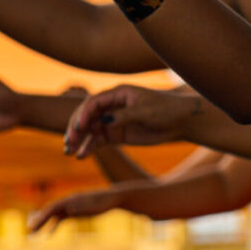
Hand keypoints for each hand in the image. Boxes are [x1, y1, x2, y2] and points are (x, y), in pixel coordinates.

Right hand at [28, 189, 116, 233]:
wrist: (113, 198)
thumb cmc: (104, 202)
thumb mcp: (93, 205)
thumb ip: (81, 207)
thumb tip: (69, 209)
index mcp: (71, 200)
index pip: (52, 208)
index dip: (42, 217)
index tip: (35, 225)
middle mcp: (68, 203)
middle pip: (49, 212)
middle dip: (38, 222)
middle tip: (29, 233)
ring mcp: (70, 208)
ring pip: (53, 217)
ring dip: (43, 225)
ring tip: (34, 235)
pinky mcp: (75, 213)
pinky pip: (61, 220)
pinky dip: (54, 227)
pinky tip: (49, 235)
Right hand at [65, 84, 201, 155]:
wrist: (182, 121)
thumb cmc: (166, 109)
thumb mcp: (146, 111)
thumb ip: (124, 116)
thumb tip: (103, 122)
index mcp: (118, 93)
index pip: (93, 102)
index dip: (83, 114)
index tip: (78, 128)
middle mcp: (112, 106)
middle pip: (87, 116)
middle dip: (76, 129)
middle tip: (69, 143)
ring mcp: (114, 120)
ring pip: (90, 129)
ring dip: (79, 140)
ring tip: (70, 152)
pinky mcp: (117, 134)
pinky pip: (99, 140)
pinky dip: (90, 147)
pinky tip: (82, 156)